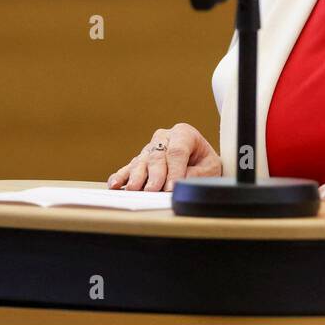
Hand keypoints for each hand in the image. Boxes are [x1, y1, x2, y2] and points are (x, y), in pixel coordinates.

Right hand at [107, 123, 221, 191]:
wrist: (200, 163)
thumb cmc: (205, 164)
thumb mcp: (209, 169)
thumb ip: (194, 174)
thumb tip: (177, 183)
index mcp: (184, 134)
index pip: (177, 151)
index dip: (174, 170)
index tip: (171, 187)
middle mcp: (164, 137)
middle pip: (157, 156)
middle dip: (155, 175)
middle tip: (152, 191)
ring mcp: (150, 148)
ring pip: (142, 161)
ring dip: (137, 176)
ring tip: (133, 189)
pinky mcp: (140, 160)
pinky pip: (128, 167)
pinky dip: (121, 176)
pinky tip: (115, 184)